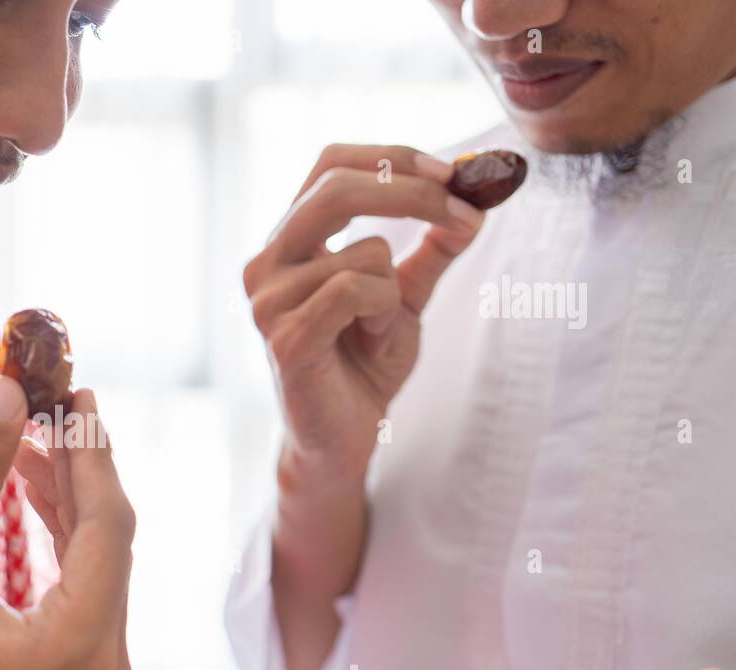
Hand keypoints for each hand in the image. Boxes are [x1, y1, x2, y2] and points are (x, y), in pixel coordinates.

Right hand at [0, 378, 135, 669]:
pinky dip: (63, 550)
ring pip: (99, 571)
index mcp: (79, 651)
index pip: (107, 527)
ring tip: (34, 442)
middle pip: (109, 547)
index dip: (92, 452)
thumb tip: (6, 391)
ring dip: (69, 507)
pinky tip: (39, 500)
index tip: (76, 392)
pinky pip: (86, 599)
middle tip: (53, 403)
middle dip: (80, 472)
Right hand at [243, 144, 484, 475]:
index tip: (454, 174)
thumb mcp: (406, 294)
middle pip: (337, 186)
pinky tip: (369, 343)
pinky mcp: (283, 338)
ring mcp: (267, 301)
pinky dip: (382, 314)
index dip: (393, 158)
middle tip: (466, 213)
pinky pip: (354, 291)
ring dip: (395, 290)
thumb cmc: (364, 364)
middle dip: (415, 193)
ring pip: (364, 251)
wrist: (344, 437)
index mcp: (289, 241)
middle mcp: (266, 263)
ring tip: (378, 331)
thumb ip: (433, 247)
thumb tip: (477, 200)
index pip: (330, 164)